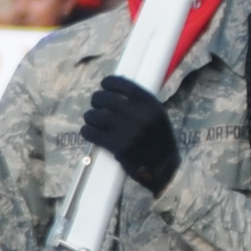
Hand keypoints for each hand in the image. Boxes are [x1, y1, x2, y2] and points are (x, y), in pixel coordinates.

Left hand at [80, 77, 176, 194]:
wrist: (163, 167)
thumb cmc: (157, 139)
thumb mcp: (157, 115)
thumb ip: (139, 103)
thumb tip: (113, 90)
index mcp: (151, 105)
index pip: (125, 85)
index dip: (110, 82)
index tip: (104, 84)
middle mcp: (140, 116)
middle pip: (105, 99)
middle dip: (96, 100)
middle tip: (95, 104)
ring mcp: (128, 132)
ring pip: (95, 116)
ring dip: (90, 117)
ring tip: (91, 119)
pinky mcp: (118, 147)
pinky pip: (92, 133)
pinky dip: (87, 131)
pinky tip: (88, 131)